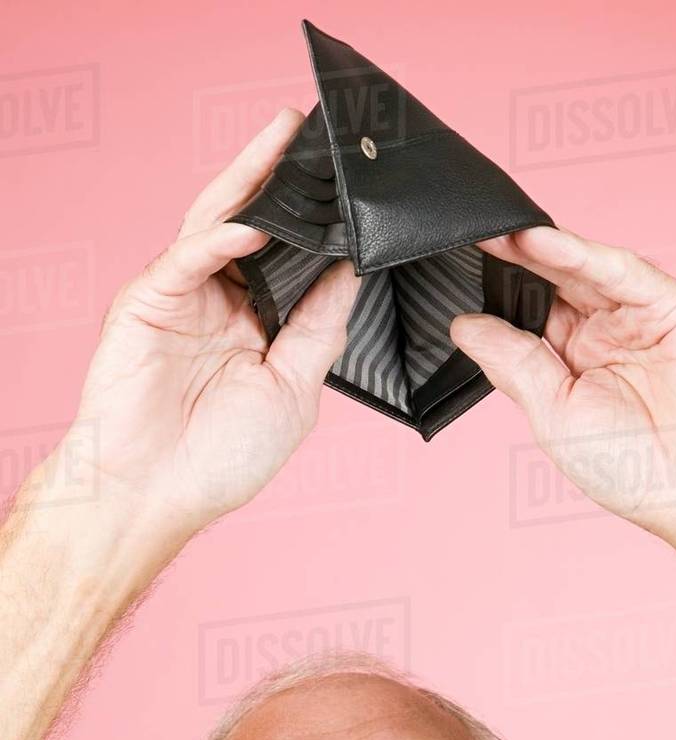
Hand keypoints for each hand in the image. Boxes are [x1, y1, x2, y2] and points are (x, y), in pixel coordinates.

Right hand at [60, 108, 358, 546]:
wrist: (155, 497)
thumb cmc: (220, 459)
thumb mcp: (294, 389)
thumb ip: (320, 327)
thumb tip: (352, 272)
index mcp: (257, 323)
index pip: (293, 256)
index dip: (320, 222)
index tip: (355, 187)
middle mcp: (220, 301)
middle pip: (255, 223)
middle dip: (282, 178)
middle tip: (316, 133)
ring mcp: (182, 297)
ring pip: (218, 222)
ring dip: (250, 181)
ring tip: (286, 141)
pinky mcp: (146, 302)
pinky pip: (185, 258)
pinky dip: (217, 238)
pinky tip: (252, 223)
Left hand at [450, 225, 675, 569]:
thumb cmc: (635, 470)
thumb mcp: (552, 414)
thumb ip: (512, 362)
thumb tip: (464, 325)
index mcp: (576, 361)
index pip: (529, 312)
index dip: (494, 291)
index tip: (451, 270)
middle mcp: (607, 333)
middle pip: (551, 283)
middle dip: (509, 261)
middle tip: (466, 238)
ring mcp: (640, 316)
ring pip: (581, 270)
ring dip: (537, 250)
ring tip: (494, 234)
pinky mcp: (674, 305)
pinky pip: (620, 272)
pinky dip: (579, 255)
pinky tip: (538, 243)